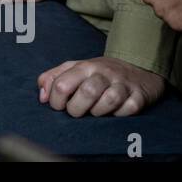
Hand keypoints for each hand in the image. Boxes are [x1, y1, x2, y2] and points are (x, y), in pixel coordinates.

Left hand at [37, 56, 164, 116]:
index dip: (56, 101)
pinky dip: (120, 115)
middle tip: (77, 112)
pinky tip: (115, 112)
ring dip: (98, 112)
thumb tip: (42, 97)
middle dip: (76, 109)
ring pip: (108, 101)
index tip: (59, 106)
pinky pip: (128, 109)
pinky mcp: (139, 96)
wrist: (137, 67)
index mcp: (84, 66)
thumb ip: (52, 78)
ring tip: (95, 111)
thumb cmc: (99, 73)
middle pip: (86, 92)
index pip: (62, 84)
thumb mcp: (74, 69)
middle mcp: (104, 73)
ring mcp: (123, 84)